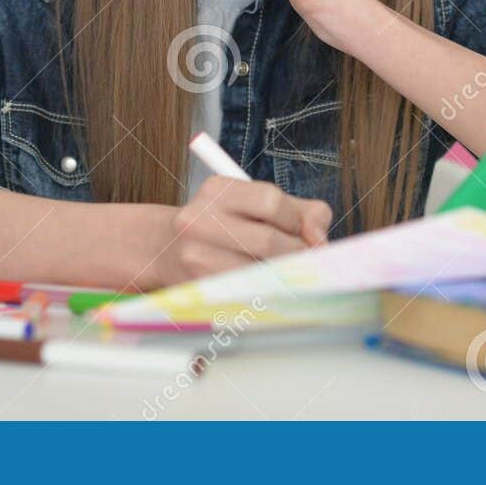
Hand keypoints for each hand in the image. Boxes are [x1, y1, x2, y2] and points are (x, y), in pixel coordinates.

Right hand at [149, 177, 332, 285]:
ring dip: (284, 278)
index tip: (309, 236)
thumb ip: (300, 212)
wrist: (165, 248)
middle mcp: (200, 219)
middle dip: (298, 255)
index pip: (271, 200)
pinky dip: (266, 293)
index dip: (298, 221)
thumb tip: (320, 240)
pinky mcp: (197, 287)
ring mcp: (194, 255)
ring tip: (288, 275)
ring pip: (259, 273)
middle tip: (309, 263)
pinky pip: (246, 294)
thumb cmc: (223, 225)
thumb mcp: (254, 204)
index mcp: (217, 190)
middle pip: (267, 241)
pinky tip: (269, 289)